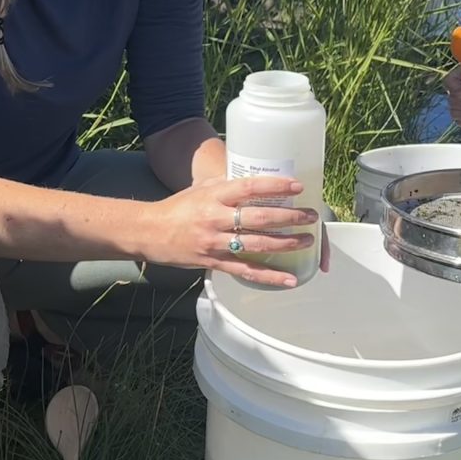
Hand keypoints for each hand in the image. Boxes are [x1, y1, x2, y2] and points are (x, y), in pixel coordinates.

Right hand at [139, 175, 319, 288]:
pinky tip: (289, 279)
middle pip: (259, 217)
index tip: (298, 186)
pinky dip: (270, 277)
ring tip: (308, 240)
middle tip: (311, 215)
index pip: (250, 187)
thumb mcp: (201, 189)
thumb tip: (257, 180)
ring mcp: (215, 242)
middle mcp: (216, 218)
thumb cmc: (178, 207)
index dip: (276, 187)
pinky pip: (246, 271)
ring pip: (257, 245)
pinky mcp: (214, 262)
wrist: (149, 232)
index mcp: (214, 196)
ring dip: (286, 243)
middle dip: (290, 217)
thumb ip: (227, 185)